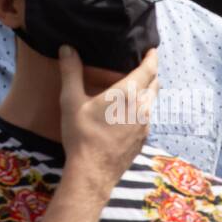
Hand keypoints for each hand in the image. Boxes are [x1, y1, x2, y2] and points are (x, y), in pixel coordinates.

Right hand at [59, 45, 155, 190]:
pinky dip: (141, 110)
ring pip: (151, 103)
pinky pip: (146, 119)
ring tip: (134, 89)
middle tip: (143, 66)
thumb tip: (67, 48)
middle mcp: (141, 108)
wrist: (92, 173)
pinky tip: (127, 115)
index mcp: (127, 94)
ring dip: (146, 93)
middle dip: (151, 74)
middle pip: (154, 85)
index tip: (152, 50)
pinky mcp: (141, 141)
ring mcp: (144, 127)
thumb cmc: (81, 135)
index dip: (151, 58)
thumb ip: (70, 72)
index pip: (148, 70)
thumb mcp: (71, 101)